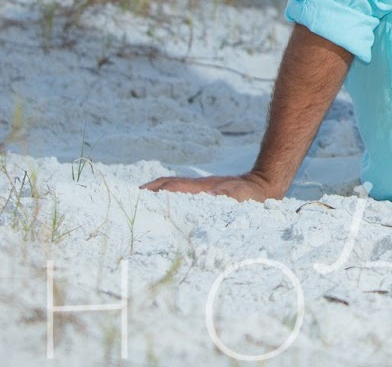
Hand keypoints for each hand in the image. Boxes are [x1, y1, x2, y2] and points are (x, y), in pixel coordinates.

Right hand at [140, 171, 282, 202]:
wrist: (264, 184)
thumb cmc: (254, 195)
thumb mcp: (242, 196)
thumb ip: (227, 194)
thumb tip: (210, 194)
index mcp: (201, 188)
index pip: (172, 188)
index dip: (154, 191)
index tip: (136, 197)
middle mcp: (196, 187)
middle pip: (166, 186)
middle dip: (147, 192)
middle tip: (127, 201)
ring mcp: (199, 189)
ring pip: (171, 189)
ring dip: (154, 194)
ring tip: (136, 204)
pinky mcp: (203, 194)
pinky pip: (179, 193)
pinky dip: (165, 196)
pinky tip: (160, 206)